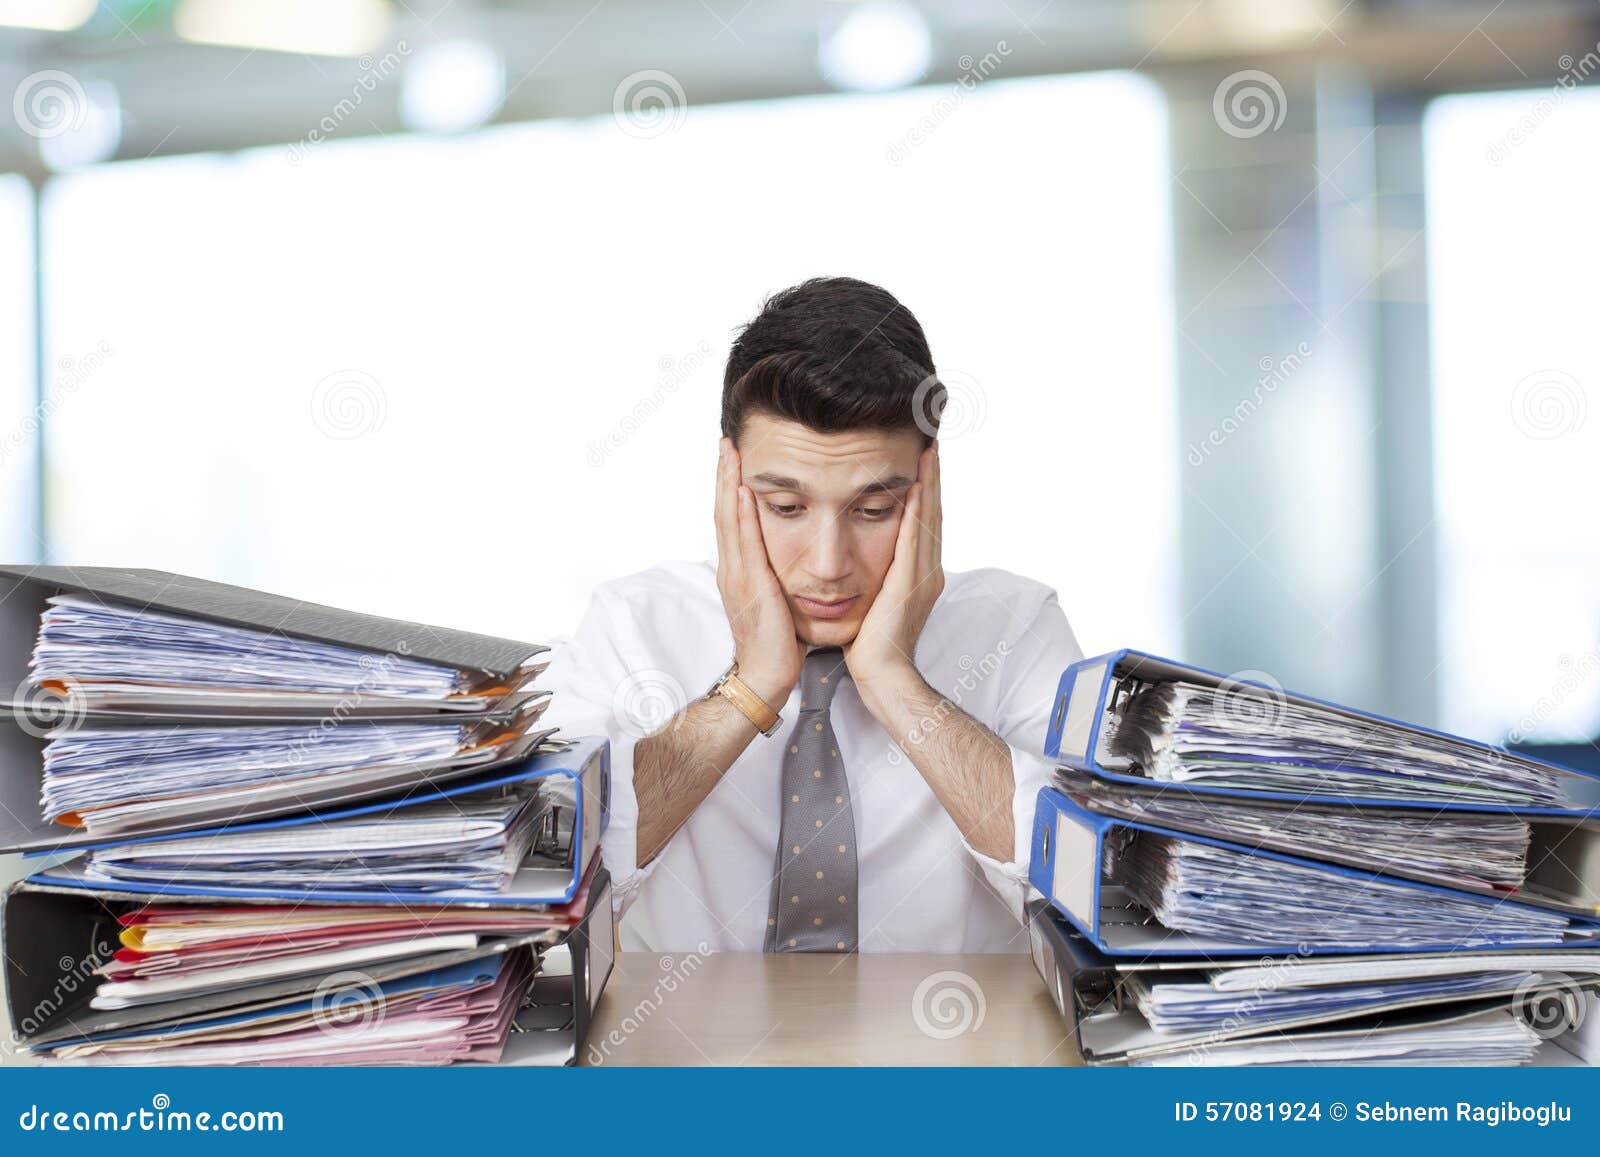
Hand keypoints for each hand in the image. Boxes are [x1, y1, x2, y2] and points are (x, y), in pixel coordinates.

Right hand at [713, 437, 801, 706]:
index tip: (734, 458)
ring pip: (729, 520)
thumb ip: (771, 575)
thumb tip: (782, 557)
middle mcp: (732, 568)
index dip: (730, 486)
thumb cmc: (775, 643)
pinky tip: (745, 492)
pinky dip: (742, 515)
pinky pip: (745, 543)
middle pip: (724, 511)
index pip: (732, 519)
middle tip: (727, 441)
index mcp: (738, 570)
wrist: (766, 675)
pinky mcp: (750, 585)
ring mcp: (737, 575)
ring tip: (732, 453)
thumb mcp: (772, 600)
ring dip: (729, 484)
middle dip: (725, 475)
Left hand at [844, 443, 943, 704]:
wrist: (884, 677)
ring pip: (928, 518)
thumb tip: (867, 564)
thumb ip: (879, 580)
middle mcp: (928, 570)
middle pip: (932, 512)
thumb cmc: (873, 648)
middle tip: (932, 442)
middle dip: (933, 477)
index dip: (926, 490)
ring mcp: (924, 575)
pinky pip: (915, 535)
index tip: (923, 460)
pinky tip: (915, 483)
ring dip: (929, 482)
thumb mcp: (877, 604)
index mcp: (920, 574)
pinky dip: (917, 507)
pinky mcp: (911, 581)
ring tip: (928, 450)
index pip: (924, 522)